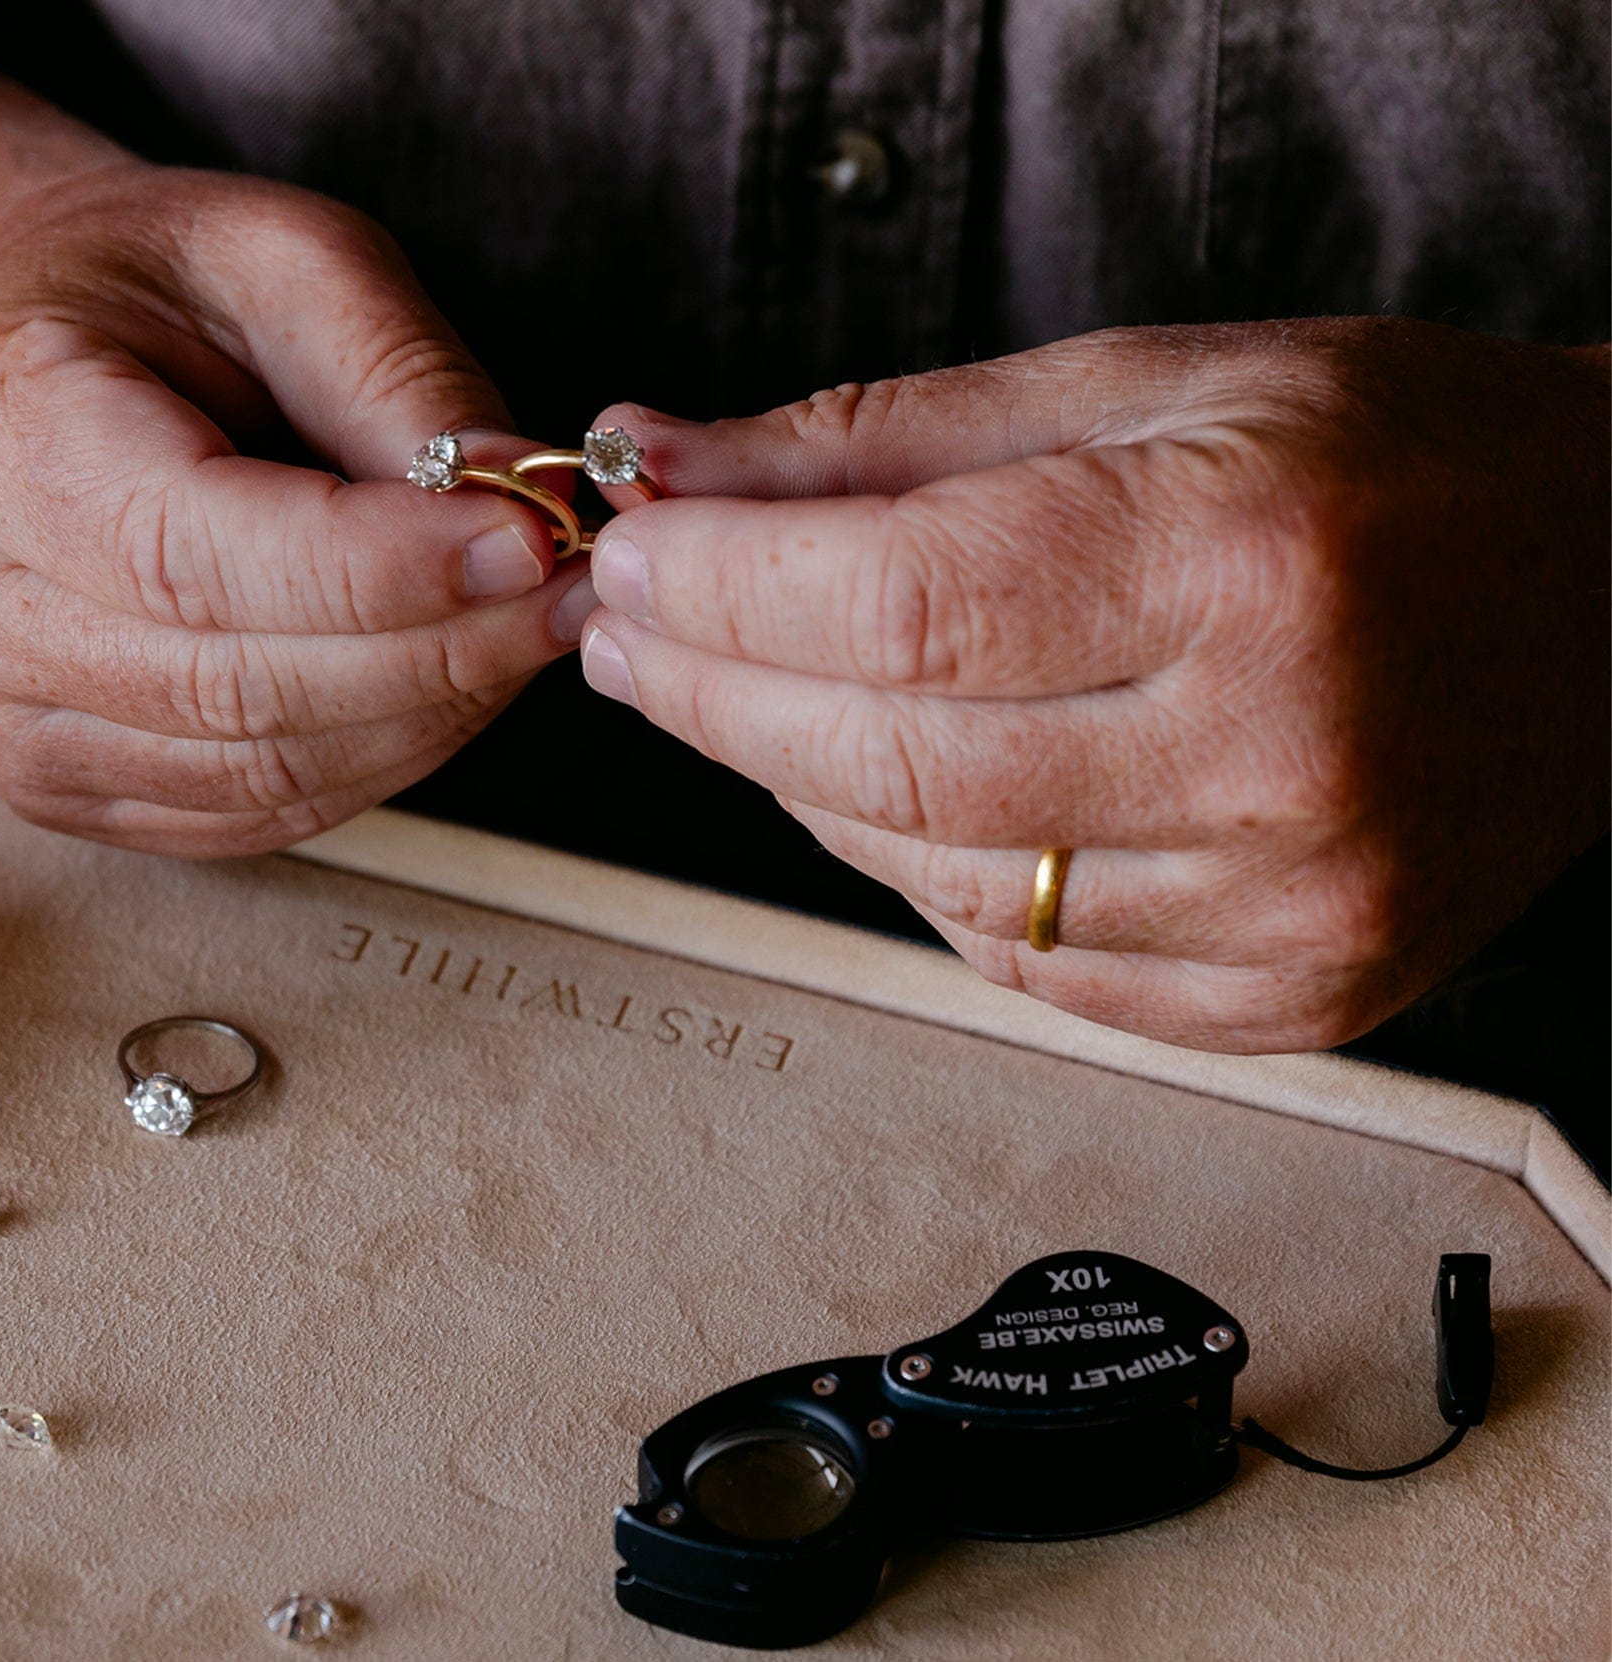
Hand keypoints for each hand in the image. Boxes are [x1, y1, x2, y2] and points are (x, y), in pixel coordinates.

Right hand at [0, 165, 582, 854]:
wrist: (19, 354)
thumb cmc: (148, 289)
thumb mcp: (282, 256)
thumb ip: (398, 378)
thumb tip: (526, 507)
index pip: (195, 556)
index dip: (382, 573)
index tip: (533, 543)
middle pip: (232, 683)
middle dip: (435, 651)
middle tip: (573, 594)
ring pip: (251, 769)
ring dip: (423, 718)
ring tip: (527, 633)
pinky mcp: (48, 785)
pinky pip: (241, 814)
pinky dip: (370, 764)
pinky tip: (443, 688)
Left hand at [566, 319, 1608, 1050]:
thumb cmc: (1401, 463)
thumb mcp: (1151, 383)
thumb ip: (887, 438)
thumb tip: (671, 471)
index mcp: (1247, 565)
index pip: (902, 608)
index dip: (723, 591)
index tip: (631, 559)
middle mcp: (1279, 756)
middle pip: (889, 762)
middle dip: (711, 694)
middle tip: (634, 631)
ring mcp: (1294, 907)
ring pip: (934, 881)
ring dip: (796, 785)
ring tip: (750, 690)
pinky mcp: (1294, 998)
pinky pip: (1026, 966)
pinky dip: (919, 876)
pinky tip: (890, 792)